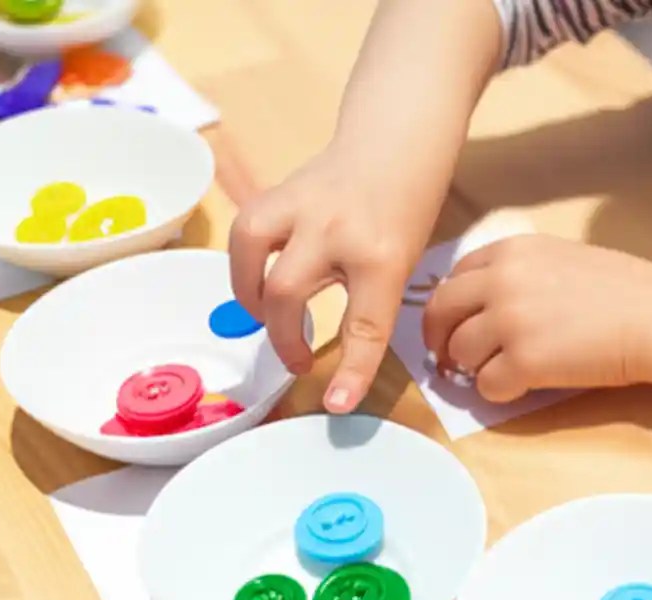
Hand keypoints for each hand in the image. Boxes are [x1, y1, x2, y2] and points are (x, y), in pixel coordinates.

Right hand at [229, 146, 426, 413]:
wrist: (394, 144)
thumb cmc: (406, 213)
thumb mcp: (405, 264)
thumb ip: (370, 304)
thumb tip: (340, 364)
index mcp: (383, 257)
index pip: (365, 325)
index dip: (350, 371)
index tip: (335, 403)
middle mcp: (337, 231)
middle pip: (288, 293)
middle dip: (285, 339)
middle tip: (300, 360)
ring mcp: (301, 207)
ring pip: (251, 256)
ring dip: (252, 297)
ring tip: (269, 318)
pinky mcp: (275, 194)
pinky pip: (245, 235)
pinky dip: (245, 266)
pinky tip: (258, 281)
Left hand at [421, 235, 651, 402]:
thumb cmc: (624, 289)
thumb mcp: (563, 258)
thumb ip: (522, 272)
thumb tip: (490, 304)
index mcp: (511, 251)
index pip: (454, 276)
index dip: (450, 305)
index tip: (455, 323)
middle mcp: (501, 281)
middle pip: (441, 312)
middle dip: (440, 339)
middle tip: (449, 360)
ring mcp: (509, 321)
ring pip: (460, 353)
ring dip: (475, 368)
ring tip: (502, 372)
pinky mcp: (522, 361)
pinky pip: (487, 386)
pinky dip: (499, 392)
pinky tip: (522, 388)